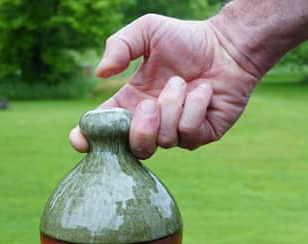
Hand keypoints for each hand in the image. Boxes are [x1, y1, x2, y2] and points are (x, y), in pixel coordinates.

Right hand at [68, 14, 261, 158]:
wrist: (227, 46)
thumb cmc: (187, 38)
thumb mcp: (147, 31)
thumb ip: (119, 45)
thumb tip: (100, 73)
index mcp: (133, 102)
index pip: (104, 129)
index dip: (88, 139)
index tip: (80, 139)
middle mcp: (154, 122)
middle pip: (135, 148)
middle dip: (139, 128)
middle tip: (150, 103)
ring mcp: (178, 132)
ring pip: (163, 140)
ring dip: (172, 106)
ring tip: (184, 82)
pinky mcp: (203, 134)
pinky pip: (188, 133)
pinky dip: (194, 108)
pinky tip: (205, 90)